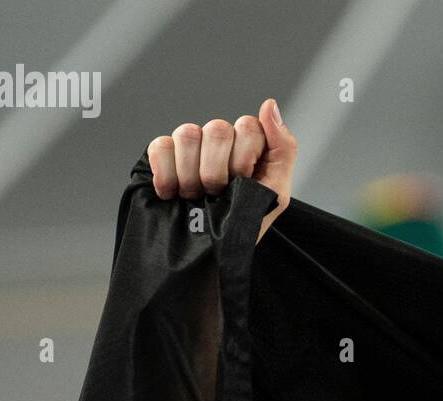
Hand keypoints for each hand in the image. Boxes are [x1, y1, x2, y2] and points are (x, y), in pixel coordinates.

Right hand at [147, 97, 296, 244]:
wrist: (211, 255)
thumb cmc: (245, 225)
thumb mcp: (276, 194)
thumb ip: (282, 148)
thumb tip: (269, 104)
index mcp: (249, 146)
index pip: (248, 126)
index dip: (245, 159)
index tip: (244, 183)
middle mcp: (220, 141)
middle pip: (217, 129)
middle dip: (218, 172)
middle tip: (217, 195)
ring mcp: (190, 146)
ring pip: (187, 134)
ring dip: (192, 176)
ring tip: (195, 198)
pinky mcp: (163, 155)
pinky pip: (160, 146)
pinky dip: (166, 174)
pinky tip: (172, 193)